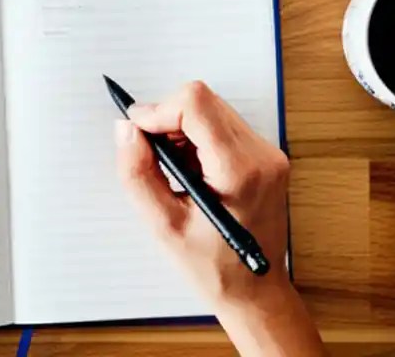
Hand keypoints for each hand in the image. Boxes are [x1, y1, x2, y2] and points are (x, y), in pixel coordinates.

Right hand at [115, 81, 325, 356]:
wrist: (254, 292)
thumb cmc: (216, 269)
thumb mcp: (164, 226)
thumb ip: (138, 173)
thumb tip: (126, 130)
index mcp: (240, 171)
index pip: (196, 104)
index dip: (158, 110)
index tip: (137, 131)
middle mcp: (262, 155)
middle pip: (204, 101)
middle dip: (168, 120)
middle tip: (152, 156)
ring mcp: (268, 154)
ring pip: (212, 110)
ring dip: (182, 131)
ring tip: (173, 173)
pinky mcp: (265, 157)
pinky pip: (222, 126)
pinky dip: (197, 139)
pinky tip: (191, 174)